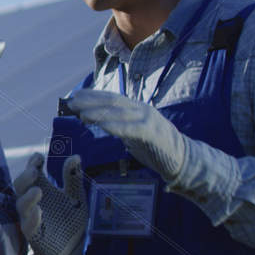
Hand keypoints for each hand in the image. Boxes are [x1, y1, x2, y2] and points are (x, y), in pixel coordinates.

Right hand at [13, 152, 86, 254]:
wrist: (72, 249)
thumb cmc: (69, 220)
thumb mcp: (75, 196)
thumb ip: (73, 177)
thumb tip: (76, 156)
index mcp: (41, 187)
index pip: (32, 170)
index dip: (33, 162)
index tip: (39, 157)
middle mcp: (32, 201)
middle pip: (20, 185)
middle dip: (26, 177)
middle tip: (35, 170)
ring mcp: (31, 217)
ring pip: (22, 205)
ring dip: (28, 197)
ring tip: (38, 191)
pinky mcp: (34, 234)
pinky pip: (29, 226)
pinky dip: (33, 219)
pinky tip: (39, 212)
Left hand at [66, 89, 192, 183]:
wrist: (183, 159)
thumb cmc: (154, 146)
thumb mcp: (132, 132)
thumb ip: (118, 125)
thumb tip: (96, 120)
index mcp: (136, 108)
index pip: (111, 97)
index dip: (92, 95)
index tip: (74, 95)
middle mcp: (141, 109)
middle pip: (112, 101)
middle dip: (90, 101)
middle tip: (72, 102)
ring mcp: (149, 120)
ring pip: (120, 113)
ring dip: (99, 112)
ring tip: (82, 114)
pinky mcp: (154, 133)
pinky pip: (132, 128)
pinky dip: (116, 126)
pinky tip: (102, 126)